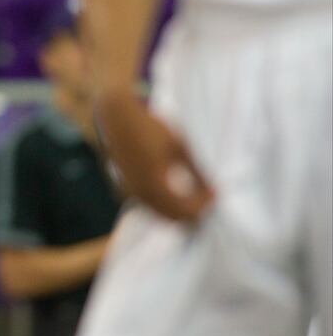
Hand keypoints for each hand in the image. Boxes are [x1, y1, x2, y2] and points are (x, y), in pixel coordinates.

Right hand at [96, 91, 214, 221]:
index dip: (205, 205)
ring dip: (180, 210)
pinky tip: (178, 193)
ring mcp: (131, 192)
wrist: (117, 117)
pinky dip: (166, 206)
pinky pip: (150, 206)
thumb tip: (212, 189)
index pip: (186, 210)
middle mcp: (140, 193)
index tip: (217, 193)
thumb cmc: (151, 127)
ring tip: (196, 196)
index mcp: (154, 183)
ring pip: (161, 215)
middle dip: (194, 212)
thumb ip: (197, 172)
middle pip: (174, 218)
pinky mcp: (126, 188)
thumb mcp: (180, 147)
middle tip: (208, 198)